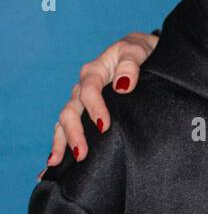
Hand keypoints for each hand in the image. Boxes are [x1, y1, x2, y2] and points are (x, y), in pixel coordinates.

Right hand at [42, 32, 159, 175]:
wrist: (146, 52)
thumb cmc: (143, 50)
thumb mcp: (138, 49)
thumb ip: (130, 63)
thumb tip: (122, 84)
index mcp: (95, 71)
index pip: (89, 91)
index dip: (95, 108)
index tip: (104, 125)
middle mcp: (84, 86)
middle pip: (71, 110)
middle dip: (73, 133)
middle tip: (82, 153)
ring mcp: (82, 100)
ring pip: (65, 121)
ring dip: (60, 142)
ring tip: (57, 164)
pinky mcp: (86, 110)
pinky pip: (68, 127)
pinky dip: (60, 144)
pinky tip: (55, 163)